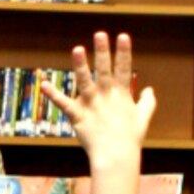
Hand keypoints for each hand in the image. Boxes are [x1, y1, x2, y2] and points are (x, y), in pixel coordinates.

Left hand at [43, 31, 155, 165]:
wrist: (116, 159)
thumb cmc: (130, 139)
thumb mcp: (143, 119)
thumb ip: (147, 102)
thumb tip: (150, 90)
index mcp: (122, 95)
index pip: (124, 69)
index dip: (124, 52)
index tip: (123, 36)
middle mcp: (106, 96)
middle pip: (104, 70)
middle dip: (102, 52)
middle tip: (99, 34)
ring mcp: (91, 105)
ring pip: (85, 82)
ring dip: (80, 66)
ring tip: (77, 49)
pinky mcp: (78, 116)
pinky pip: (64, 104)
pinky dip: (53, 94)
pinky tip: (43, 83)